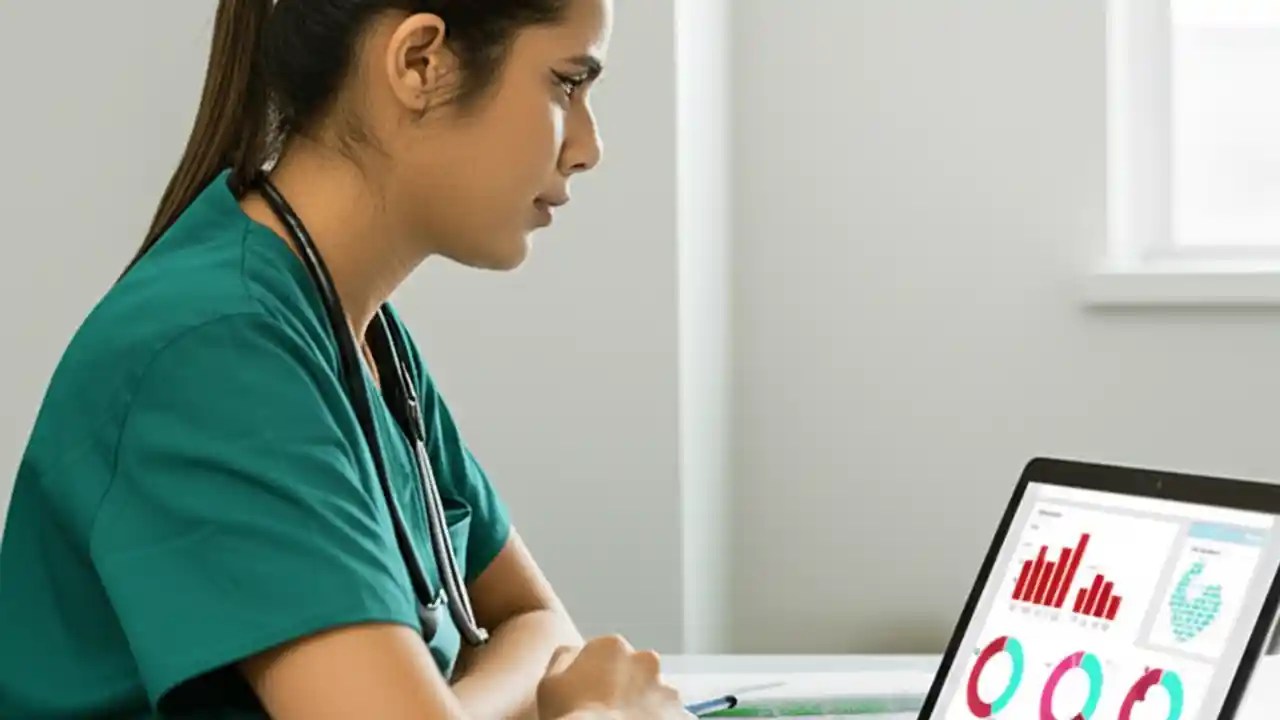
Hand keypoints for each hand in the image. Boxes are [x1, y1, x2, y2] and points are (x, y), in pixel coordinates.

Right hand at [536, 635, 690, 719]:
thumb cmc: (570, 715)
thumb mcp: (550, 683)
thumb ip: (564, 658)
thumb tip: (575, 652)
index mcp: (612, 646)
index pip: (605, 656)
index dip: (596, 679)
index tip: (588, 699)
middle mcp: (646, 660)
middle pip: (635, 672)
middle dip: (625, 690)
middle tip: (607, 714)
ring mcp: (667, 689)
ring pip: (655, 696)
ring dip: (644, 709)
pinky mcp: (682, 715)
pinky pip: (670, 718)